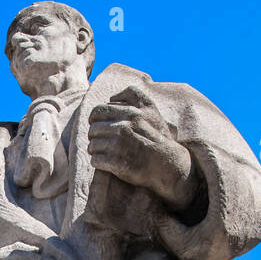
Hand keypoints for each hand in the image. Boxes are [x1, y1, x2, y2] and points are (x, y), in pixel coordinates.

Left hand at [88, 85, 201, 214]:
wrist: (167, 164)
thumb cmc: (157, 136)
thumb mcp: (151, 110)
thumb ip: (133, 95)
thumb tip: (111, 97)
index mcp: (130, 113)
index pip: (97, 111)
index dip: (94, 119)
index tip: (98, 125)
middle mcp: (124, 127)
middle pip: (93, 129)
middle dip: (95, 136)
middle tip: (102, 142)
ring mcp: (119, 146)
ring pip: (92, 145)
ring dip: (95, 150)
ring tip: (104, 152)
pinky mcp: (117, 163)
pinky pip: (95, 160)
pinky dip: (98, 162)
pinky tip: (106, 163)